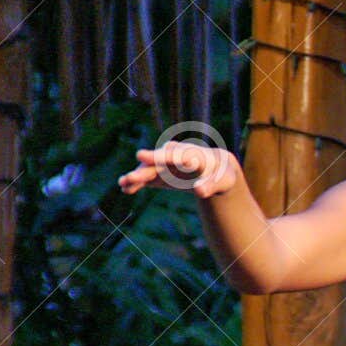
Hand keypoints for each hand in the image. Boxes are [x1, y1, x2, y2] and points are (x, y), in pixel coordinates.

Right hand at [117, 141, 239, 198]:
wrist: (216, 170)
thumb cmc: (222, 175)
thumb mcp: (223, 181)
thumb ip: (211, 185)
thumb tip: (200, 191)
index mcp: (192, 154)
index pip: (173, 155)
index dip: (157, 157)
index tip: (141, 156)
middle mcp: (175, 155)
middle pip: (157, 163)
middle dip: (143, 171)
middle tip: (128, 179)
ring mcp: (166, 163)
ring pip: (148, 169)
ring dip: (136, 177)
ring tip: (122, 185)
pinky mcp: (161, 172)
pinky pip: (147, 178)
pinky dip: (137, 183)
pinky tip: (126, 189)